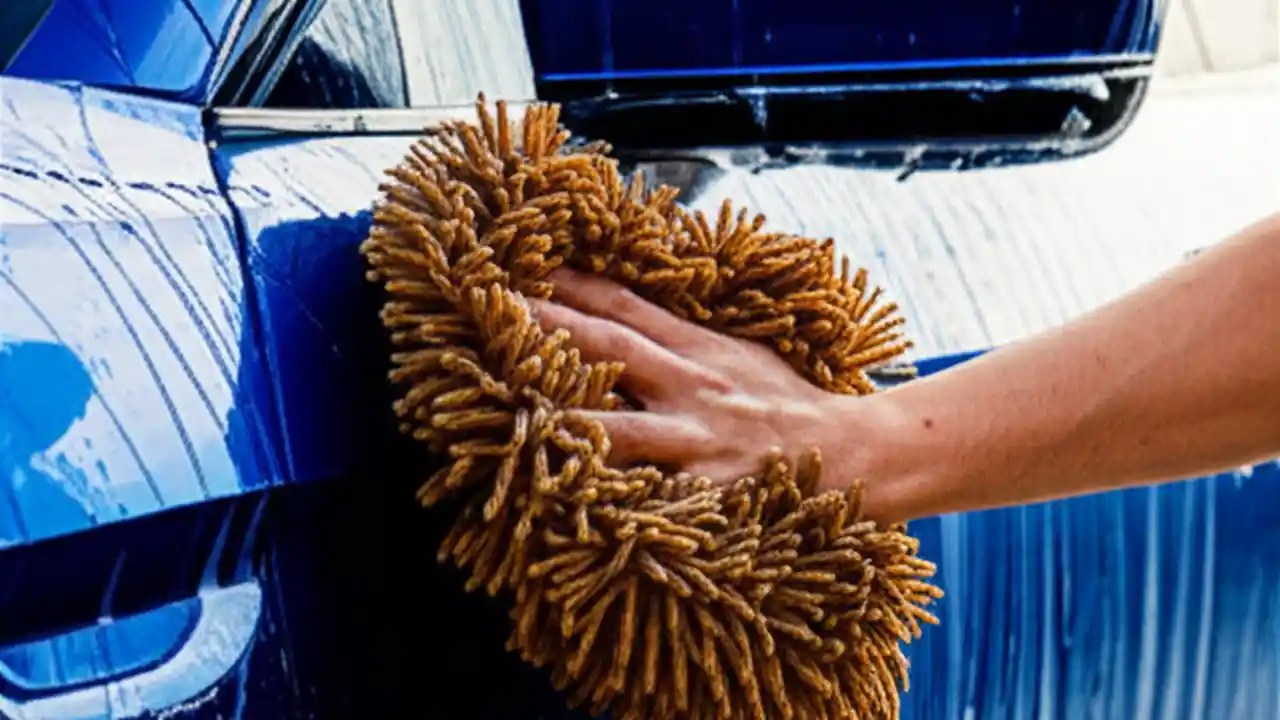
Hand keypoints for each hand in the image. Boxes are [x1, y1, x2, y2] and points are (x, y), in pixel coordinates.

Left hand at [529, 270, 851, 486]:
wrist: (860, 455)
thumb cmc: (791, 407)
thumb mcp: (739, 355)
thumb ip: (686, 339)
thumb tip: (629, 314)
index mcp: (701, 349)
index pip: (626, 305)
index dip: (571, 284)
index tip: (520, 267)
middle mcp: (695, 387)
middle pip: (613, 348)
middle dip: (550, 326)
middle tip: (492, 308)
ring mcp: (702, 442)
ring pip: (623, 429)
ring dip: (566, 420)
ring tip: (510, 415)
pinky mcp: (713, 495)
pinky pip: (655, 502)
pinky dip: (617, 504)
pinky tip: (572, 509)